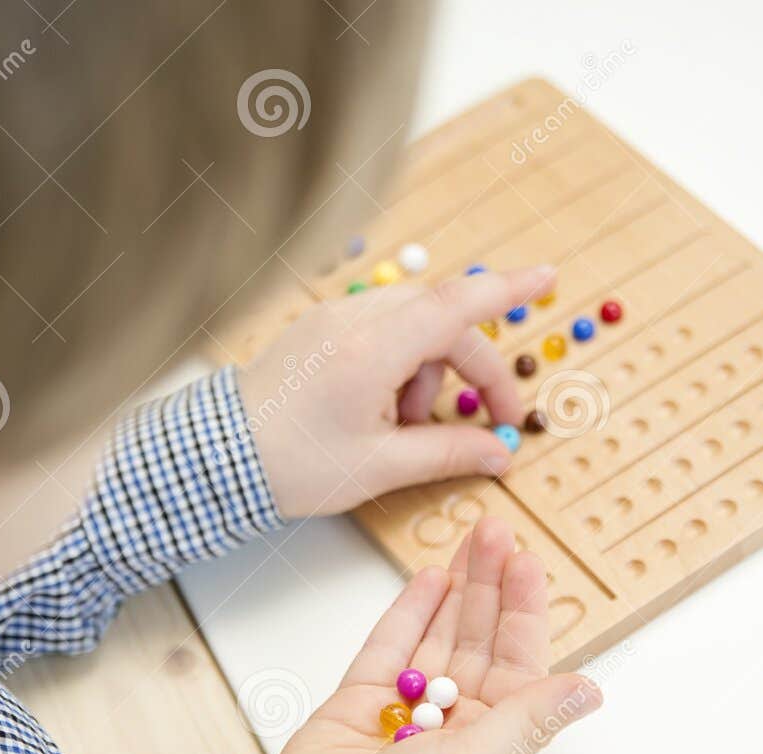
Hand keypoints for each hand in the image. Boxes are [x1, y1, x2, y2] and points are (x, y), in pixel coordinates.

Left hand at [238, 266, 556, 518]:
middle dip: (474, 370)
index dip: (508, 290)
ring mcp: (333, 320)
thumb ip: (449, 453)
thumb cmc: (289, 463)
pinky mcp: (320, 331)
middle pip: (443, 322)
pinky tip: (385, 413)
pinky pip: (382, 333)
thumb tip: (499, 453)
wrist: (214, 457)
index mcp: (372, 349)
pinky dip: (401, 367)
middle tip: (496, 425)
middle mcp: (353, 321)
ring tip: (408, 430)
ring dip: (432, 374)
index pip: (456, 305)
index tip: (547, 278)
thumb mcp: (380, 467)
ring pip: (414, 327)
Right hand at [268, 516, 602, 753]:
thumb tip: (593, 690)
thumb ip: (535, 716)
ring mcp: (404, 714)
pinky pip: (388, 650)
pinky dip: (409, 614)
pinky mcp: (357, 707)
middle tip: (494, 530)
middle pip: (478, 641)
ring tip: (467, 539)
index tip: (527, 561)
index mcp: (496, 743)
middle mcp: (455, 726)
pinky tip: (428, 579)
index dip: (523, 611)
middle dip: (488, 586)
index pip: (518, 662)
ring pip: (436, 638)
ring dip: (454, 590)